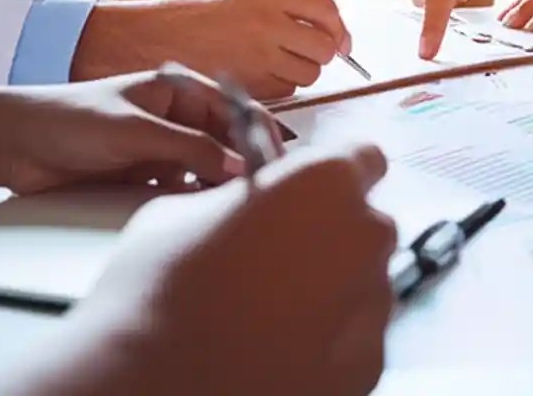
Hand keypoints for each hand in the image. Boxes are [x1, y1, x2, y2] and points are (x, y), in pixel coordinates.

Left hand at [0, 68, 247, 194]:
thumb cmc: (70, 118)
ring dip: (221, 186)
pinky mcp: (148, 176)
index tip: (275, 164)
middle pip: (228, 142)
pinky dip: (197, 200)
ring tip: (231, 207)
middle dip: (244, 165)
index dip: (259, 136)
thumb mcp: (137, 131)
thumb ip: (191, 149)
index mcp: (180, 90)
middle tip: (259, 193)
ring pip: (209, 169)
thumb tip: (239, 167)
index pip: (237, 110)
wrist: (14, 144)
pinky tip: (202, 213)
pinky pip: (185, 189)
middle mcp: (178, 117)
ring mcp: (164, 147)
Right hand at [14, 145, 395, 395]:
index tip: (307, 195)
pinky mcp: (372, 361)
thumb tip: (247, 209)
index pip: (362, 159)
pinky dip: (330, 341)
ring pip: (363, 283)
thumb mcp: (184, 210)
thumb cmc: (160, 287)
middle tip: (275, 262)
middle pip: (364, 226)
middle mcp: (366, 235)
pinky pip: (358, 337)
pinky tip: (279, 349)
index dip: (331, 177)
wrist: (157, 383)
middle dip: (330, 238)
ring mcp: (375, 302)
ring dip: (330, 290)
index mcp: (325, 181)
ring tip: (270, 315)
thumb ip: (240, 199)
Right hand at [73, 0, 351, 100]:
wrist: (145, 40)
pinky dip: (280, 88)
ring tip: (275, 65)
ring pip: (308, 74)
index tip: (341, 40)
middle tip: (306, 55)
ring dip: (300, 73)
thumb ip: (278, 6)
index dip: (340, 28)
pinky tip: (258, 77)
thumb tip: (321, 24)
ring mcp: (260, 55)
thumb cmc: (186, 16)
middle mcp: (268, 22)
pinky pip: (285, 91)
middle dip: (322, 54)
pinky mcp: (249, 84)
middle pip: (325, 46)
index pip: (327, 9)